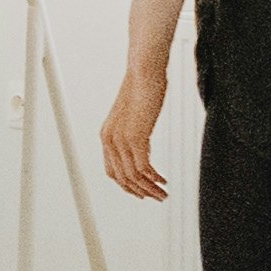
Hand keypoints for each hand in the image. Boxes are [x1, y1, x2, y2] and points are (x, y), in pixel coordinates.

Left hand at [97, 55, 169, 207]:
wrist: (143, 73)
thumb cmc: (142, 89)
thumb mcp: (134, 116)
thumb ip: (134, 133)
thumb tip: (143, 147)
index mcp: (107, 136)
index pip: (112, 170)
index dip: (126, 185)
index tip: (141, 192)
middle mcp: (109, 140)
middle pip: (122, 177)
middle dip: (141, 191)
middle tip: (157, 198)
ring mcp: (120, 139)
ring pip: (133, 176)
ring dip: (150, 188)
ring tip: (163, 194)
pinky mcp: (135, 137)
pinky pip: (143, 167)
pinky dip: (153, 178)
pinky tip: (163, 181)